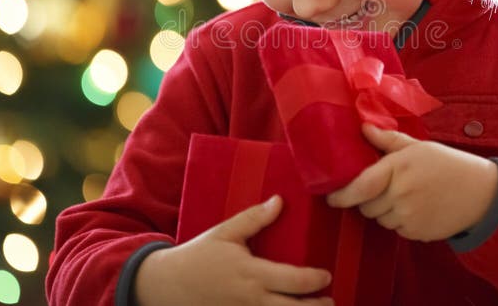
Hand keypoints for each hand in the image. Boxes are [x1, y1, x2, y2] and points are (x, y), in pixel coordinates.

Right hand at [134, 195, 332, 305]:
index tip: (327, 275)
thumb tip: (279, 201)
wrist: (167, 285)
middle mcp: (251, 298)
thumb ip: (254, 219)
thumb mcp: (225, 232)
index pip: (293, 281)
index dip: (315, 280)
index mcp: (251, 273)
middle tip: (330, 299)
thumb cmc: (198, 256)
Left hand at [326, 123, 497, 241]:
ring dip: (383, 209)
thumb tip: (363, 127)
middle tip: (382, 187)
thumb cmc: (448, 164)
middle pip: (366, 205)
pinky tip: (415, 207)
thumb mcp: (419, 147)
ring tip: (403, 195)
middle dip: (367, 198)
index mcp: (398, 168)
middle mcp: (400, 195)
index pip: (361, 185)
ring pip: (379, 218)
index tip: (331, 196)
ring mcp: (408, 217)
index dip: (342, 194)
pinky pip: (395, 229)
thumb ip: (388, 140)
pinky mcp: (416, 234)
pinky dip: (398, 220)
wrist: (481, 193)